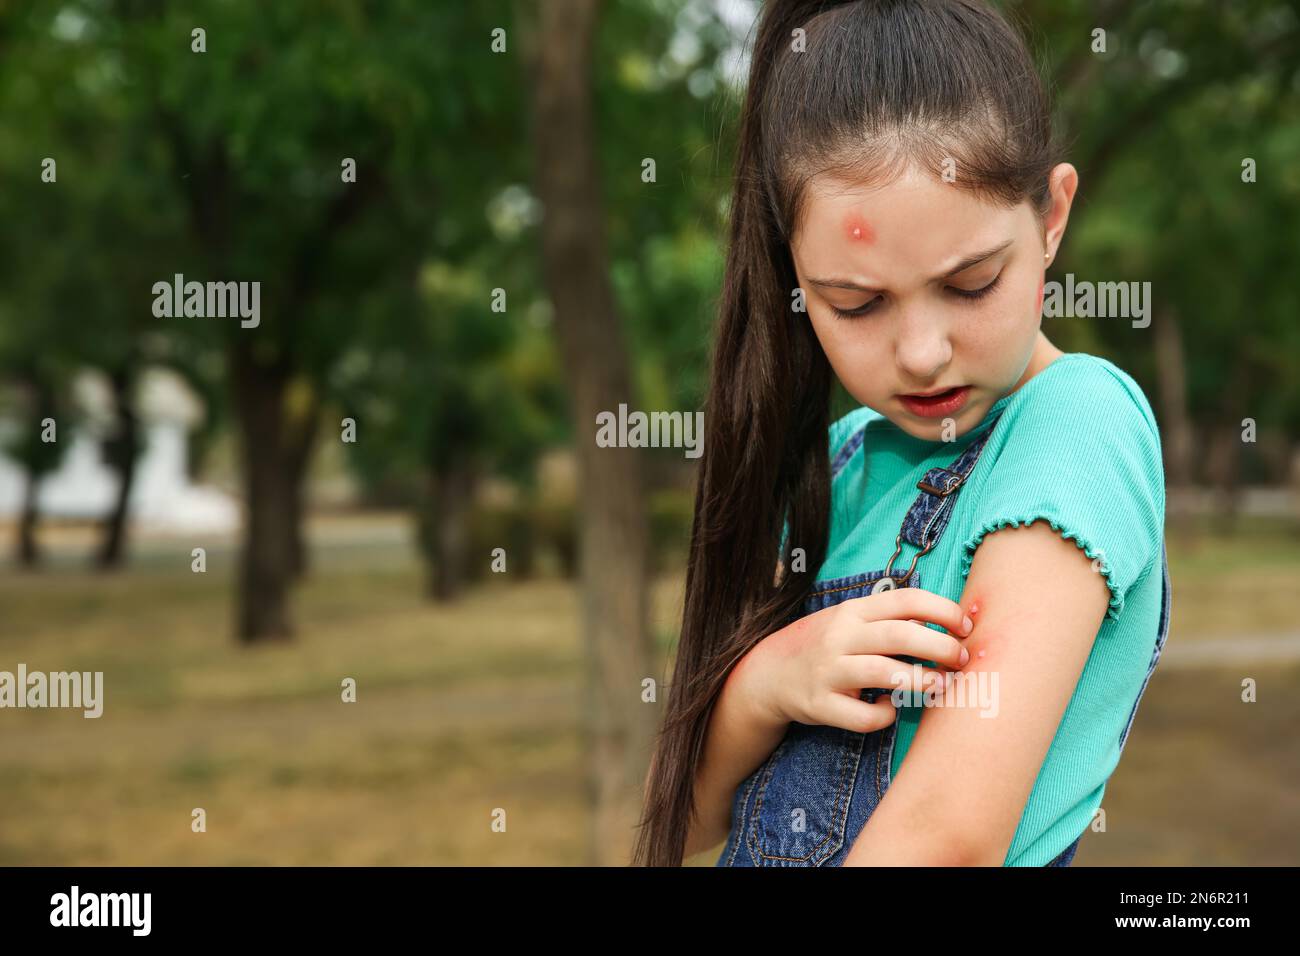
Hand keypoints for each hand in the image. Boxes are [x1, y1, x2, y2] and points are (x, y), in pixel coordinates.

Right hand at [739, 588, 972, 733]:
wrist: (767, 673)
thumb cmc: (824, 645)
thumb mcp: (849, 620)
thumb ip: (889, 618)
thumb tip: (948, 620)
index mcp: (853, 611)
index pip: (906, 600)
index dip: (943, 611)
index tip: (966, 626)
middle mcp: (840, 637)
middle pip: (901, 635)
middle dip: (942, 647)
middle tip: (963, 659)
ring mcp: (829, 671)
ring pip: (884, 674)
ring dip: (922, 681)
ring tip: (942, 686)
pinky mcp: (820, 704)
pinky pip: (863, 717)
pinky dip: (885, 716)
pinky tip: (889, 711)